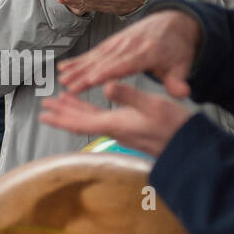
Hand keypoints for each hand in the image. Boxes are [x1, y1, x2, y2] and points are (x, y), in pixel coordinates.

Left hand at [39, 81, 192, 157]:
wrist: (189, 147)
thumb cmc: (174, 126)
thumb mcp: (152, 105)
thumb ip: (129, 96)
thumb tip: (107, 86)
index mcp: (115, 124)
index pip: (80, 122)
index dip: (61, 117)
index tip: (44, 114)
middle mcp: (114, 129)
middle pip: (80, 122)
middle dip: (62, 113)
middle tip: (45, 106)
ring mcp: (121, 130)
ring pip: (90, 120)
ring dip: (74, 111)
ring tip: (60, 102)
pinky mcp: (129, 128)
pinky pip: (102, 119)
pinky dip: (90, 111)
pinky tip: (89, 107)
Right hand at [58, 8, 200, 96]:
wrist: (172, 23)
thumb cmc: (177, 49)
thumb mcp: (182, 65)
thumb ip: (178, 81)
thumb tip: (183, 94)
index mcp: (147, 53)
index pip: (125, 64)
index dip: (108, 72)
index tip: (91, 81)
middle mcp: (130, 46)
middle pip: (105, 61)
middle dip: (85, 73)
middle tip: (68, 86)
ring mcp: (119, 42)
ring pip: (95, 56)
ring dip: (77, 67)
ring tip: (61, 79)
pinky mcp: (112, 42)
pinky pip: (94, 52)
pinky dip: (78, 59)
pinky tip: (63, 67)